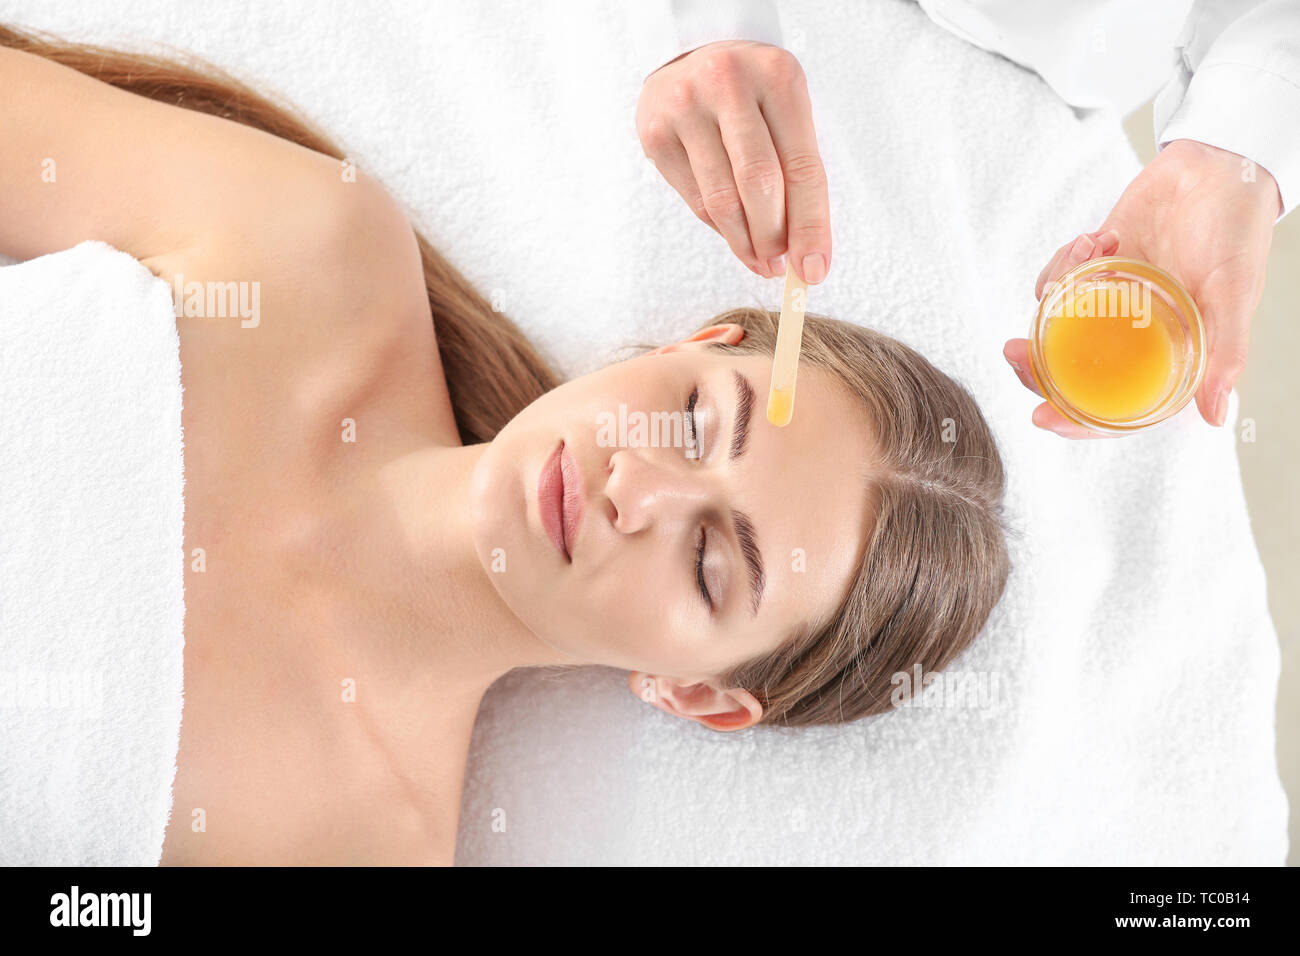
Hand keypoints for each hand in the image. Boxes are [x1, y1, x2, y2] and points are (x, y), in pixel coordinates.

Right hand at [635, 39, 830, 283]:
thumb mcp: (786, 109)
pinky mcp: (656, 132)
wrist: (691, 54)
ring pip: (722, 200)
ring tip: (760, 262)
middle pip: (759, 185)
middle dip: (773, 238)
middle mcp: (728, 84)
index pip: (803, 166)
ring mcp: (685, 106)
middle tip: (780, 266)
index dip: (811, 225)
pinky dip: (719, 228)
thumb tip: (804, 250)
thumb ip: (798, 169)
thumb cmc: (753, 93)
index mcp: (778, 75)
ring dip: (744, 243)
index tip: (814, 269)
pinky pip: (695, 199)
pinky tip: (734, 235)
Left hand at [1004, 139, 1281, 436]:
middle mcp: (1136, 336)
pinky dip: (1064, 265)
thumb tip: (1214, 416)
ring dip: (1053, 302)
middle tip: (1013, 350)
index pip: (1116, 405)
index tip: (1039, 418)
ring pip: (1057, 327)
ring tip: (1086, 253)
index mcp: (1169, 355)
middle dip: (1036, 367)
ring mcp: (1111, 303)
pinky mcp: (1095, 269)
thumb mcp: (1234, 293)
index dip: (1078, 421)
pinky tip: (1096, 239)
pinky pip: (1058, 282)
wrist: (1219, 165)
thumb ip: (1224, 352)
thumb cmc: (1238, 230)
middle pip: (1072, 372)